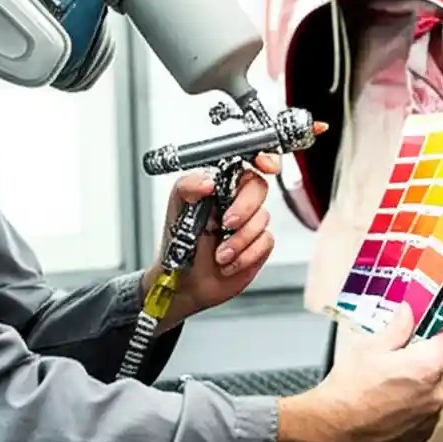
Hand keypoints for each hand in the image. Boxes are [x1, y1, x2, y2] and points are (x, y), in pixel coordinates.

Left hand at [144, 152, 281, 329]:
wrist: (184, 282)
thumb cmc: (179, 242)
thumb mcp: (177, 207)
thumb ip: (188, 185)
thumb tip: (208, 181)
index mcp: (220, 185)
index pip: (246, 164)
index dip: (264, 159)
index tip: (265, 165)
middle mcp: (237, 201)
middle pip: (259, 188)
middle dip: (244, 208)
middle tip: (226, 224)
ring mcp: (249, 223)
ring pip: (263, 219)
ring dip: (239, 240)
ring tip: (219, 254)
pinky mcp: (258, 246)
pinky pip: (266, 242)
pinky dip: (246, 256)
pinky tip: (229, 262)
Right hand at [268, 304, 442, 441]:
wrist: (332, 430)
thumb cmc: (349, 388)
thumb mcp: (370, 347)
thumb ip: (398, 328)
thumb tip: (410, 311)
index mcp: (426, 366)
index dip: (440, 330)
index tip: (428, 328)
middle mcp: (436, 393)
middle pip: (437, 366)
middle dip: (419, 360)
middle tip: (391, 360)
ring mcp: (429, 417)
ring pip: (429, 390)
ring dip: (414, 385)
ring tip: (383, 387)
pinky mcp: (420, 435)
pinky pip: (422, 412)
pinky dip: (409, 407)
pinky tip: (385, 405)